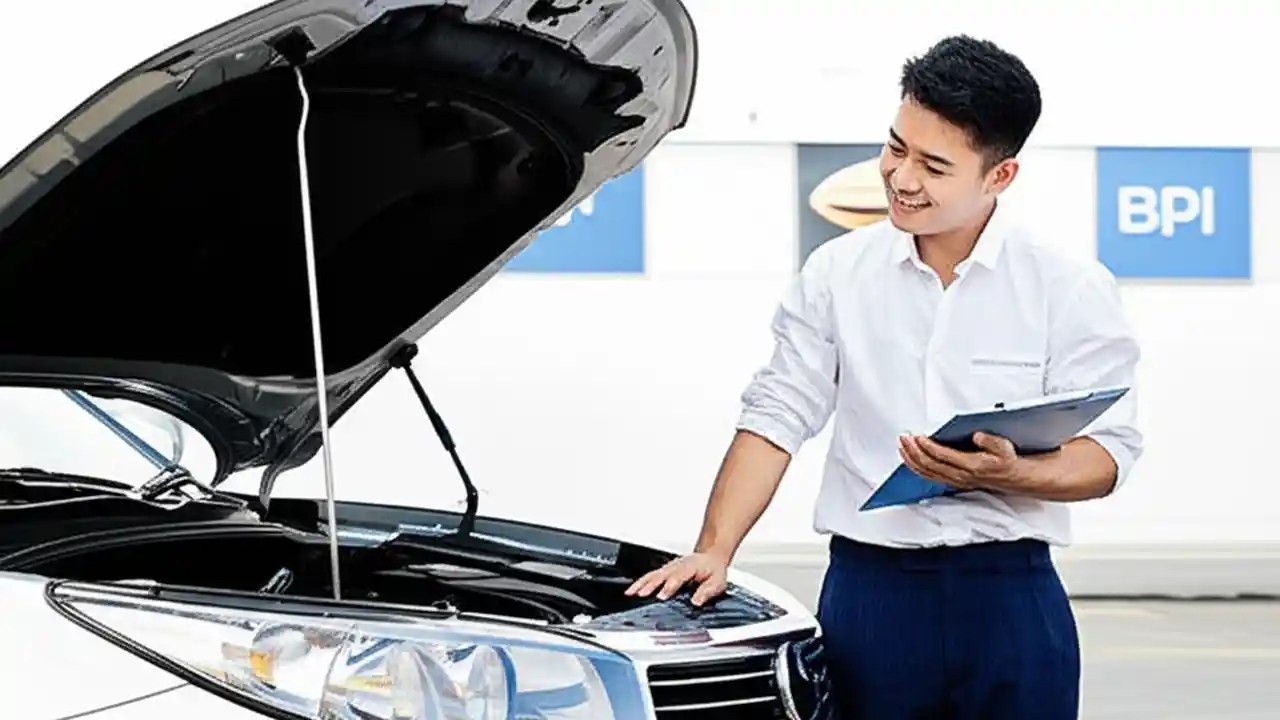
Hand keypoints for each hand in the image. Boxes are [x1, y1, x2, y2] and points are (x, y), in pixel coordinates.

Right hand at [624, 552, 728, 605]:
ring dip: (641, 583)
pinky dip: (639, 583)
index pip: (678, 577)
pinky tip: (631, 591)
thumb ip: (708, 591)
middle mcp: (677, 566)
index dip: (670, 586)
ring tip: (631, 593)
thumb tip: (697, 601)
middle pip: (661, 575)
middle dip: (651, 585)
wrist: (711, 558)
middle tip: (642, 594)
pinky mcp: (664, 571)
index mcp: (691, 568)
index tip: (662, 595)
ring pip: (653, 574)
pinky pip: (650, 576)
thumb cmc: (713, 570)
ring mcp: (669, 568)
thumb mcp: (718, 582)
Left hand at [898, 431, 1023, 491]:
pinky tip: (909, 458)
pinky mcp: (951, 481)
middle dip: (914, 450)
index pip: (943, 456)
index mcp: (971, 465)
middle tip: (904, 437)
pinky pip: (928, 476)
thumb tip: (977, 436)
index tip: (918, 436)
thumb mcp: (1004, 447)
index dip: (928, 446)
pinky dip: (916, 467)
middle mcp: (960, 475)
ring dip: (911, 459)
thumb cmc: (1005, 460)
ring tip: (902, 445)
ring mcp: (954, 480)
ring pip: (926, 472)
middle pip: (930, 465)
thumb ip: (991, 441)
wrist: (1011, 477)